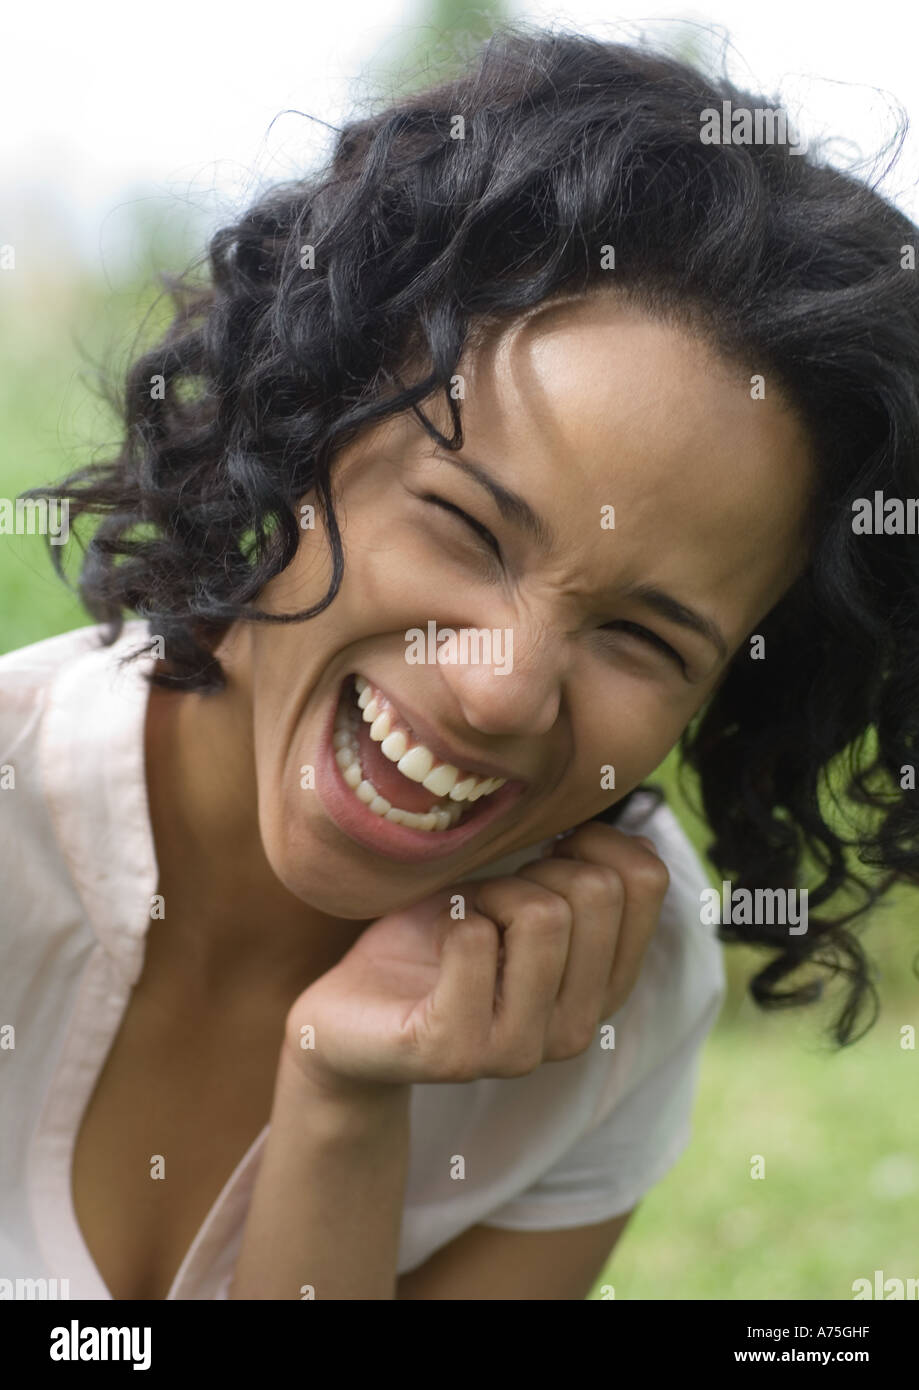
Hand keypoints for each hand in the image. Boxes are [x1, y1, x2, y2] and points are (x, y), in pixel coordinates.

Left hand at [284, 821, 669, 1095]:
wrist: (348, 1017)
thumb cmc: (438, 940)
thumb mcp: (518, 894)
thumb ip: (580, 874)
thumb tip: (637, 833)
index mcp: (604, 986)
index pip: (646, 880)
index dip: (592, 840)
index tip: (545, 854)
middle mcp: (577, 1027)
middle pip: (593, 890)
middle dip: (531, 869)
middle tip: (488, 900)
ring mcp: (521, 1049)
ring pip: (542, 914)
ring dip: (486, 895)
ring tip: (461, 922)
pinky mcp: (456, 1052)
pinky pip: (472, 938)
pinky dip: (443, 919)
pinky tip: (431, 946)